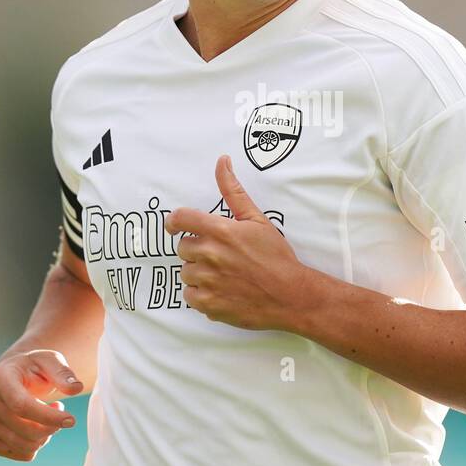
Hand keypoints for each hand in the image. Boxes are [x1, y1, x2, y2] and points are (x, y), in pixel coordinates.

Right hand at [0, 349, 82, 461]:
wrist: (14, 375)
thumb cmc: (34, 367)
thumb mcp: (50, 361)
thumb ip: (63, 373)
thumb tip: (76, 388)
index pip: (21, 405)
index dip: (48, 417)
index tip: (71, 420)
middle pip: (24, 430)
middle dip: (52, 427)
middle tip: (61, 411)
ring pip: (23, 445)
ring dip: (45, 436)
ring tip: (49, 417)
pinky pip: (18, 454)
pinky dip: (35, 446)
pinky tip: (37, 427)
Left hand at [163, 154, 314, 333]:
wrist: (290, 295)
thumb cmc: (275, 256)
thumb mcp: (257, 219)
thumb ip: (234, 191)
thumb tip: (222, 161)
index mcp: (221, 231)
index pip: (180, 218)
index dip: (174, 222)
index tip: (176, 227)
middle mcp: (210, 254)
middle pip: (183, 248)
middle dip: (197, 250)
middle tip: (220, 256)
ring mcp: (208, 281)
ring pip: (186, 273)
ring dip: (199, 273)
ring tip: (224, 275)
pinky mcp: (208, 304)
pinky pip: (189, 296)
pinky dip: (201, 294)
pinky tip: (221, 291)